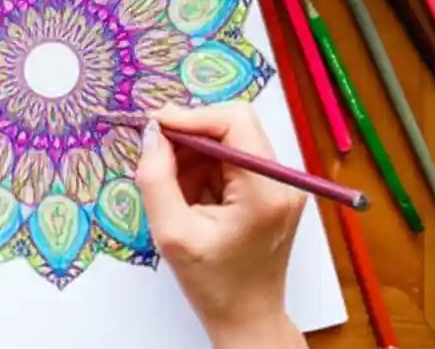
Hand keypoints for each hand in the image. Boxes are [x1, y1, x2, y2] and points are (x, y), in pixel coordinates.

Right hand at [135, 102, 307, 347]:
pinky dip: (205, 168)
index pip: (234, 122)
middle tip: (155, 153)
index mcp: (265, 191)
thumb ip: (156, 178)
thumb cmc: (212, 285)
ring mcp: (281, 185)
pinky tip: (189, 195)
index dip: (191, 116)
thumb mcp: (171, 234)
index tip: (154, 126)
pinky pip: (233, 160)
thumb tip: (151, 132)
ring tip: (172, 186)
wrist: (247, 318)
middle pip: (234, 126)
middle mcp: (282, 181)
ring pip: (230, 141)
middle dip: (190, 134)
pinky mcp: (272, 191)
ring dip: (195, 153)